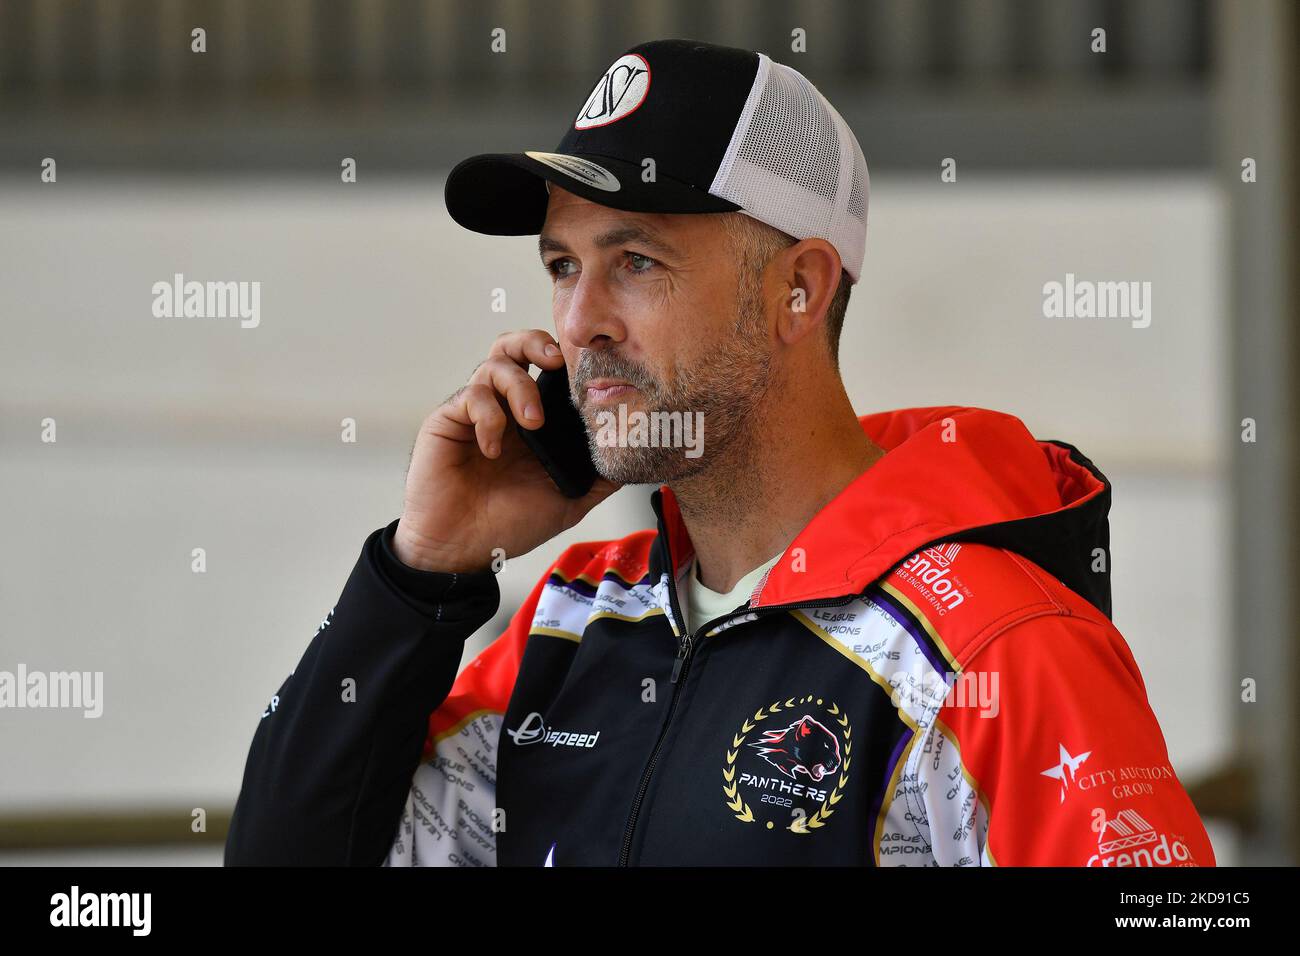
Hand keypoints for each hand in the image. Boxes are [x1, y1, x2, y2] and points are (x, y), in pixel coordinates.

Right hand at [392, 330, 619, 571]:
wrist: (462, 549)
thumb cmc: (508, 524)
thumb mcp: (568, 500)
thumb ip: (600, 478)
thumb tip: (636, 458)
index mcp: (531, 420)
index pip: (546, 369)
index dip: (565, 358)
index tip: (588, 367)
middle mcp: (503, 408)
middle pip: (515, 347)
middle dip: (537, 342)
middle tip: (557, 360)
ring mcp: (474, 412)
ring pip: (494, 363)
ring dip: (520, 387)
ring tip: (533, 424)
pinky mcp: (448, 420)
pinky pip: (470, 395)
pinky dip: (489, 416)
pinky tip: (493, 449)